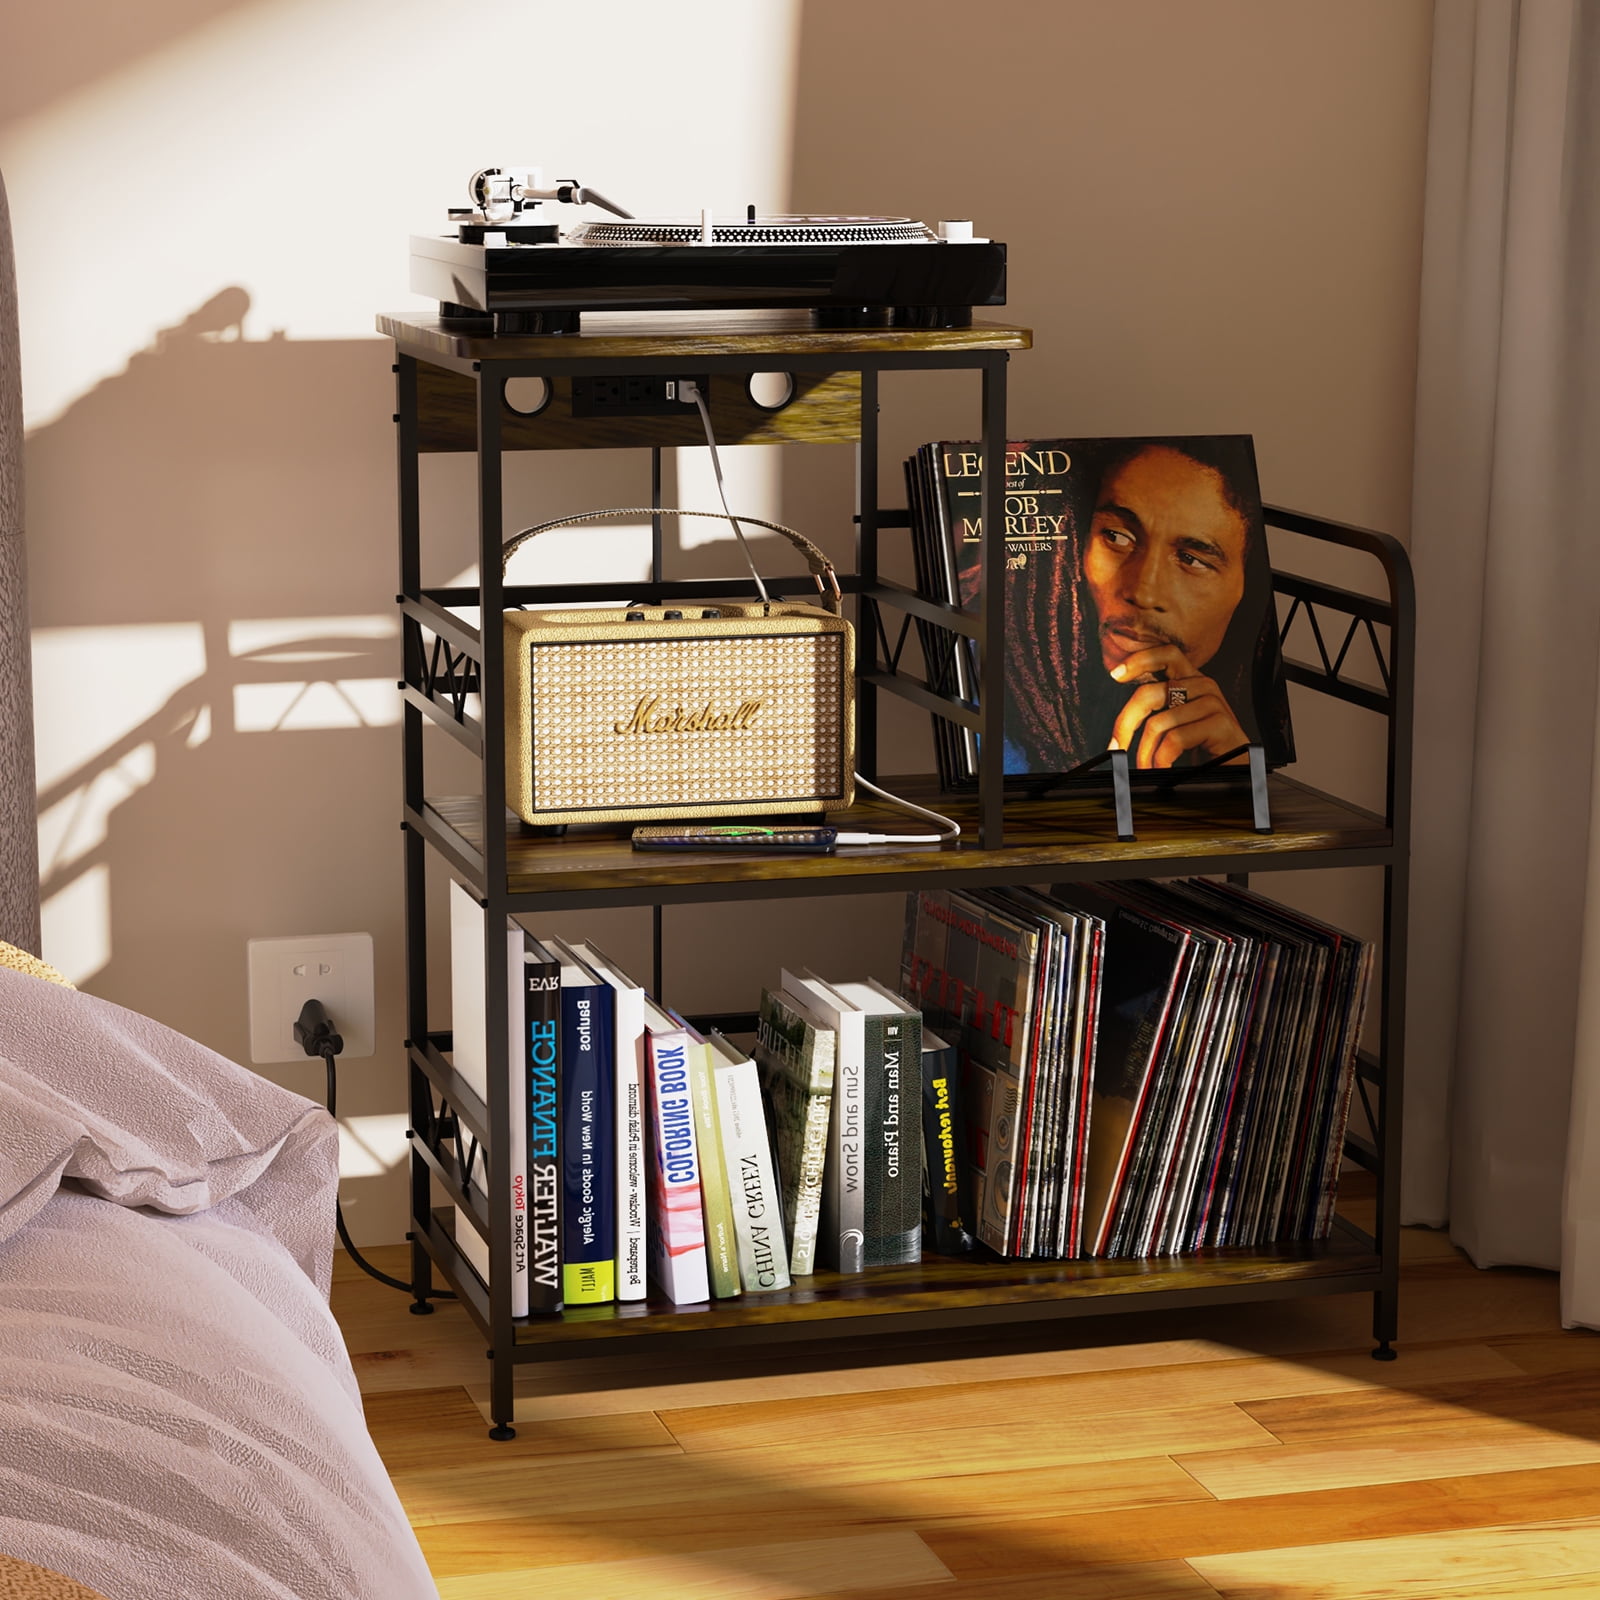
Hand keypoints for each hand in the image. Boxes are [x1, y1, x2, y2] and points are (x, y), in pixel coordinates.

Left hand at [1108, 644, 1250, 768]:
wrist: (1237, 768)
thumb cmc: (1205, 747)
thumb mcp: (1178, 723)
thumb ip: (1159, 710)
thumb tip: (1121, 723)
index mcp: (1192, 680)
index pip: (1166, 654)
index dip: (1139, 660)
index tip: (1116, 675)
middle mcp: (1204, 686)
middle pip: (1149, 694)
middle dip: (1125, 724)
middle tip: (1114, 747)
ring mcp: (1213, 703)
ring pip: (1158, 724)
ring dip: (1145, 753)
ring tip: (1145, 767)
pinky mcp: (1219, 723)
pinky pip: (1175, 739)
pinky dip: (1162, 760)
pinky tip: (1162, 768)